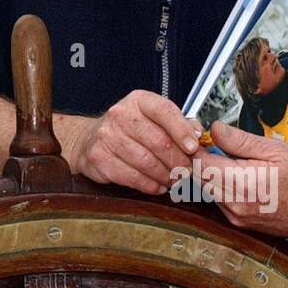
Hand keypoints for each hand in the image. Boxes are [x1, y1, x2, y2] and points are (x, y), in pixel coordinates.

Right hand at [66, 90, 201, 194]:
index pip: (165, 111)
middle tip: (188, 171)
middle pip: (159, 142)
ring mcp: (107, 136)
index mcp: (138, 101)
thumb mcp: (152, 118)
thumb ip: (178, 123)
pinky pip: (132, 177)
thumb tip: (198, 133)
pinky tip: (157, 186)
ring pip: (147, 162)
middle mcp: (120, 114)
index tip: (194, 147)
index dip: (182, 131)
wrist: (89, 139)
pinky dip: (149, 185)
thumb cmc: (129, 130)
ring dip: (165, 176)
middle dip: (179, 161)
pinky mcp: (99, 157)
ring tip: (174, 180)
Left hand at [199, 120, 287, 236]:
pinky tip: (234, 177)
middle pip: (199, 180)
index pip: (200, 165)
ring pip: (207, 192)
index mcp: (244, 184)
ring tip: (224, 159)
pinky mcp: (241, 224)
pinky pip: (219, 202)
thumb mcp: (275, 149)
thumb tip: (215, 129)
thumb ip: (240, 141)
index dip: (195, 148)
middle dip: (199, 160)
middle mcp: (236, 206)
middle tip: (209, 144)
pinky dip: (220, 188)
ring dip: (209, 175)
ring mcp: (238, 218)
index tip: (198, 136)